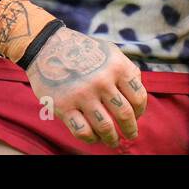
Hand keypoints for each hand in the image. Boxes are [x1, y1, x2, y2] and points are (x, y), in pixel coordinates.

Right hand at [23, 26, 147, 147]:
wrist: (48, 46)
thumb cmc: (83, 51)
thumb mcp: (110, 51)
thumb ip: (126, 70)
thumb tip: (138, 96)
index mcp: (117, 66)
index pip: (138, 97)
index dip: (140, 111)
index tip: (136, 116)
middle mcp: (102, 81)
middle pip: (125, 115)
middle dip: (130, 129)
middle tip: (131, 135)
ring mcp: (82, 94)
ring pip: (105, 128)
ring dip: (112, 139)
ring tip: (114, 141)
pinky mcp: (64, 106)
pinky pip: (83, 132)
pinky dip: (91, 139)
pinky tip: (94, 137)